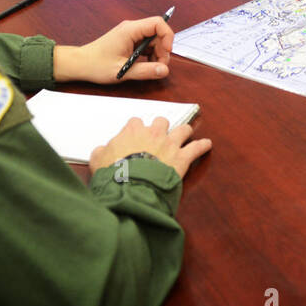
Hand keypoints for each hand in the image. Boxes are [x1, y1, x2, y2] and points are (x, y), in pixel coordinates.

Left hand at [53, 16, 173, 83]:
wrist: (80, 64)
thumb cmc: (96, 65)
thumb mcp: (122, 70)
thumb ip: (145, 71)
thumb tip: (164, 70)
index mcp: (130, 30)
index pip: (158, 23)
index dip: (167, 36)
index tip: (167, 52)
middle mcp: (131, 29)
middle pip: (158, 33)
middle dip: (163, 50)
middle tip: (159, 67)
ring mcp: (130, 34)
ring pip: (154, 40)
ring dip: (157, 54)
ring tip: (151, 68)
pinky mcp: (129, 41)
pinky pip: (146, 45)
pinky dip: (150, 55)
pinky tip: (145, 66)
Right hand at [89, 116, 211, 178]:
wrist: (131, 184)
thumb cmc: (114, 172)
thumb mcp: (98, 160)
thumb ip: (101, 151)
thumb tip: (102, 150)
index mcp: (133, 131)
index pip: (136, 122)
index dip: (136, 129)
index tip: (136, 135)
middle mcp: (154, 133)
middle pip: (162, 121)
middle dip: (162, 127)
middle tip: (160, 135)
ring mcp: (170, 143)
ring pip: (182, 129)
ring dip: (184, 132)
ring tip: (185, 134)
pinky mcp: (182, 157)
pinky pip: (197, 147)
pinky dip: (203, 145)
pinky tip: (207, 144)